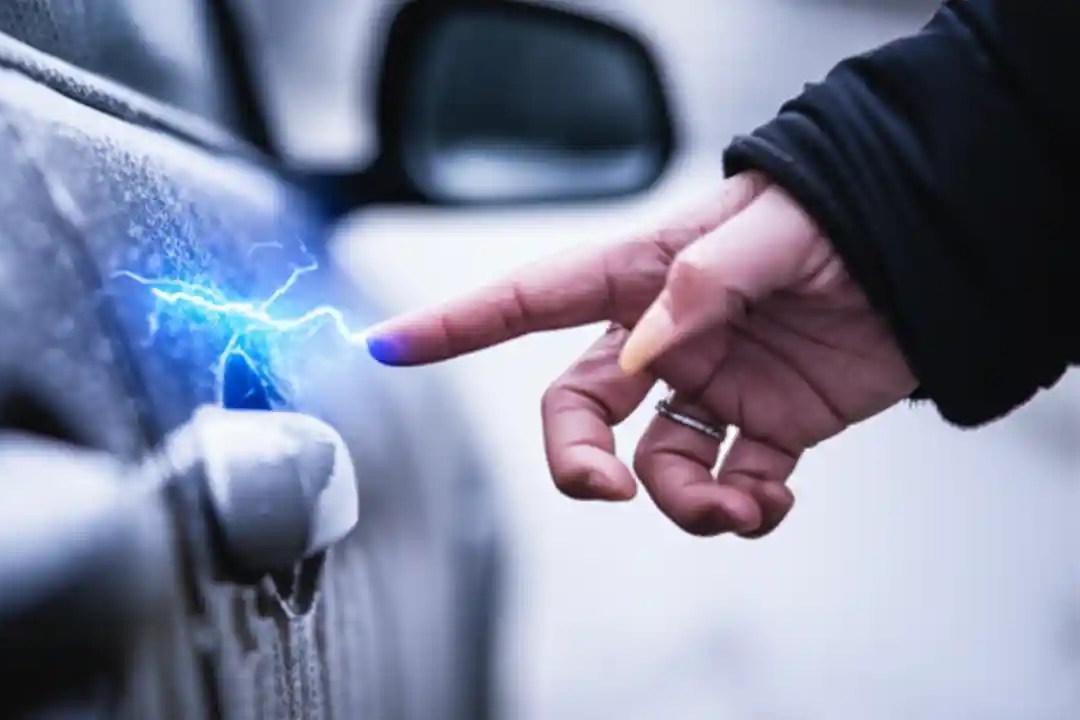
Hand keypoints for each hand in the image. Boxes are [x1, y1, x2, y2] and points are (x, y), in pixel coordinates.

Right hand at [366, 173, 917, 537]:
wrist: (929, 255)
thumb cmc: (843, 218)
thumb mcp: (775, 233)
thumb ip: (701, 287)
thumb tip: (647, 351)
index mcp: (646, 274)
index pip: (531, 300)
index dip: (455, 325)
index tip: (390, 347)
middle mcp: (664, 337)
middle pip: (578, 408)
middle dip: (574, 459)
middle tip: (605, 488)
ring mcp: (710, 385)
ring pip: (654, 463)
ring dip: (681, 501)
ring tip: (735, 506)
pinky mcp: (767, 424)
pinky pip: (731, 482)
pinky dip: (745, 510)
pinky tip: (770, 503)